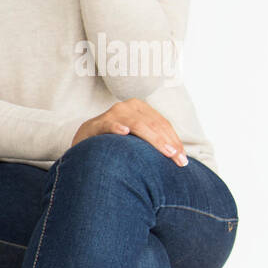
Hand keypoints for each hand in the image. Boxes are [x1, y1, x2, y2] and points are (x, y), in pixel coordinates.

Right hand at [71, 98, 186, 165]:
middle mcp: (128, 107)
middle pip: (153, 124)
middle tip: (178, 160)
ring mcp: (112, 114)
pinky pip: (109, 125)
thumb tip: (180, 155)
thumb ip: (152, 141)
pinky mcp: (96, 123)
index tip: (183, 159)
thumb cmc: (114, 142)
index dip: (175, 140)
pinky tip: (124, 133)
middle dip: (167, 143)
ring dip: (153, 139)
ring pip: (137, 125)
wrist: (84, 141)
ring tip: (166, 152)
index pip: (162, 124)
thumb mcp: (136, 138)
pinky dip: (117, 127)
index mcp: (140, 108)